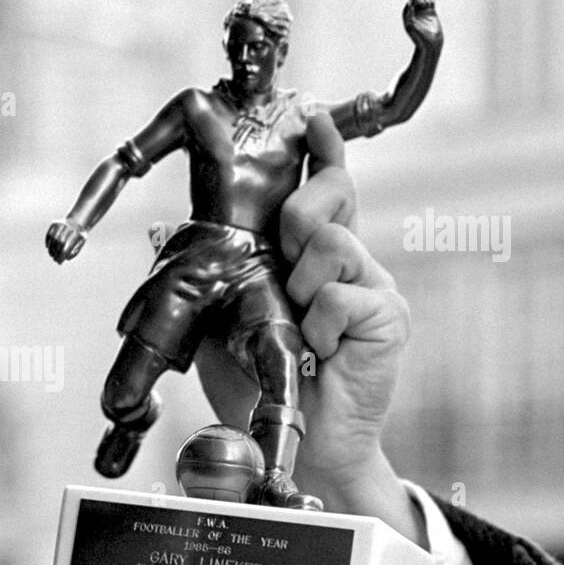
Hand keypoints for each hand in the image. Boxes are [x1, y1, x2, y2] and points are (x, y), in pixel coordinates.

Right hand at [46, 218, 86, 263]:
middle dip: (56, 252)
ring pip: (53, 238)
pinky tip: (48, 247)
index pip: (68, 247)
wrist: (77, 220)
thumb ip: (75, 252)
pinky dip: (47, 241)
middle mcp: (69, 227)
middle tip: (54, 259)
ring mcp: (61, 224)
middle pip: (60, 242)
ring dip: (51, 248)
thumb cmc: (79, 235)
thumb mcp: (81, 243)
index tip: (59, 262)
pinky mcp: (54, 223)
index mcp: (77, 233)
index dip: (62, 256)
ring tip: (51, 255)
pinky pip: (49, 233)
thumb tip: (66, 258)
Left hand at [194, 112, 419, 537]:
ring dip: (300, 288)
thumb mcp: (225, 319)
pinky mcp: (388, 317)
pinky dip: (319, 325)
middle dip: (297, 218)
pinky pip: (342, 295)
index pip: (327, 190)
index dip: (324, 152)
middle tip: (286, 267)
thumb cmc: (264, 383)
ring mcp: (373, 287)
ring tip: (300, 330)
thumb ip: (220, 276)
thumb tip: (175, 228)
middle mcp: (349, 263)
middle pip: (329, 198)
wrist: (301, 444)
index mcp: (313, 258)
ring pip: (333, 244)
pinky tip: (321, 351)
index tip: (312, 120)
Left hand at [402, 0, 441, 46]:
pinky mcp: (432, 12)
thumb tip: (409, 3)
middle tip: (422, 6)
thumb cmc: (418, 37)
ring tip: (427, 5)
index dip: (413, 0)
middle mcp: (416, 13)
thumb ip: (408, 15)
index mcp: (408, 15)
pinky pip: (432, 1)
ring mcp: (424, 12)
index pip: (410, 1)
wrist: (430, 43)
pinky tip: (432, 4)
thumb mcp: (411, 26)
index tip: (415, 6)